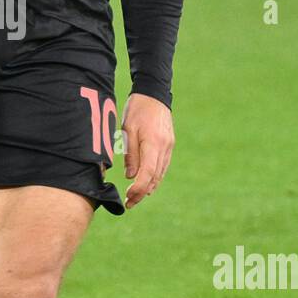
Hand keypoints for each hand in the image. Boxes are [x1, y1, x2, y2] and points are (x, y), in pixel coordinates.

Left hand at [122, 93, 173, 208]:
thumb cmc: (137, 109)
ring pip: (160, 173)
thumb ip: (131, 154)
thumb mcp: (127, 130)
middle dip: (142, 193)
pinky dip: (155, 176)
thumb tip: (131, 176)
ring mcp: (169, 147)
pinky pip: (163, 165)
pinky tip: (147, 183)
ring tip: (136, 197)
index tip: (129, 197)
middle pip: (155, 177)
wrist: (154, 94)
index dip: (138, 189)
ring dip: (149, 187)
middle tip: (130, 203)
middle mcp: (164, 147)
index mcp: (153, 143)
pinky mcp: (169, 145)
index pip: (147, 173)